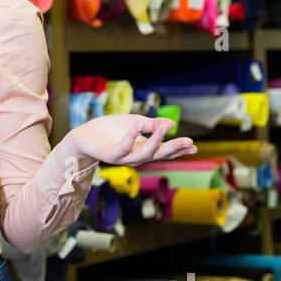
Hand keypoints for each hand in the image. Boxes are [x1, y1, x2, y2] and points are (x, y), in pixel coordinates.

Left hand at [66, 115, 196, 166]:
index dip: (179, 150)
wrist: (85, 134)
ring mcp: (123, 158)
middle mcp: (135, 156)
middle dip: (174, 149)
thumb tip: (172, 124)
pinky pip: (123, 147)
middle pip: (158, 155)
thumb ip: (151, 125)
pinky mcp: (110, 155)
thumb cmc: (110, 129)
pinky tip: (137, 125)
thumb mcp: (135, 122)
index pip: (164, 151)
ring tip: (164, 128)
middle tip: (189, 142)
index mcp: (143, 149)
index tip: (194, 146)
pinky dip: (131, 136)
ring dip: (155, 141)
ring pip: (143, 154)